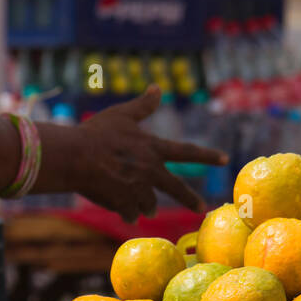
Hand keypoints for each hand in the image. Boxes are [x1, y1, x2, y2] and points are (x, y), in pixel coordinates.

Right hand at [48, 86, 227, 222]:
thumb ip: (143, 106)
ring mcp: (139, 189)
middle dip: (191, 199)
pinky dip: (126, 211)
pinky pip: (130, 213)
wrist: (74, 157)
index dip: (207, 155)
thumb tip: (157, 87)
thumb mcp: (121, 115)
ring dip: (145, 205)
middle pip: (176, 189)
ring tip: (139, 206)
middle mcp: (151, 170)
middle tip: (201, 208)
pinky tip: (120, 209)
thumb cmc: (96, 134)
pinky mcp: (125, 204)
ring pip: (149, 205)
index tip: (225, 159)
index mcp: (154, 149)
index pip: (187, 152)